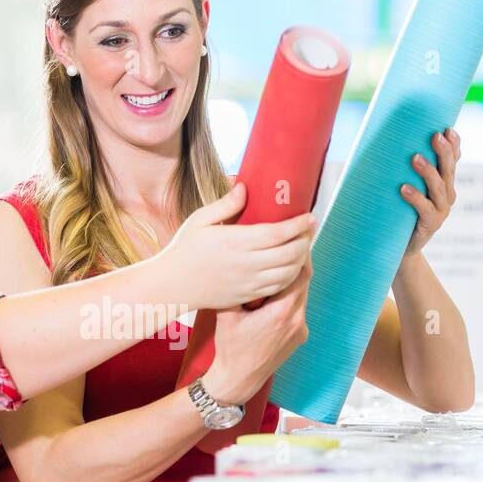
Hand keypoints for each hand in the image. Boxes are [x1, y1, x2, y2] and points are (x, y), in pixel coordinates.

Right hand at [159, 183, 315, 309]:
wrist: (172, 286)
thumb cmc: (183, 250)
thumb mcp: (199, 221)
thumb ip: (225, 204)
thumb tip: (244, 186)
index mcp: (235, 241)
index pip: (278, 233)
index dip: (298, 225)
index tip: (310, 216)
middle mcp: (245, 263)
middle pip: (290, 253)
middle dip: (305, 240)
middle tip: (309, 230)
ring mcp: (248, 282)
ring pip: (288, 272)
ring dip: (302, 259)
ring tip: (304, 246)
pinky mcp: (247, 295)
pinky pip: (278, 287)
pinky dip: (291, 276)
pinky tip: (292, 266)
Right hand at [200, 257, 310, 405]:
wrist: (238, 379)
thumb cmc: (230, 347)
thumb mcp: (227, 314)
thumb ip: (239, 287)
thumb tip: (240, 261)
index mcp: (280, 313)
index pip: (299, 275)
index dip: (299, 255)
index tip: (294, 240)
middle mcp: (296, 321)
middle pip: (305, 282)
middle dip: (297, 264)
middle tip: (290, 245)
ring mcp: (301, 330)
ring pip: (303, 295)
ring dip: (294, 281)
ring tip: (280, 266)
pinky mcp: (300, 337)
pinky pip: (300, 309)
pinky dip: (291, 297)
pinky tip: (277, 292)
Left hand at [399, 128, 460, 257]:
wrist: (398, 248)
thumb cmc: (399, 212)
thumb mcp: (405, 189)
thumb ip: (403, 170)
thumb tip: (386, 141)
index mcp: (444, 183)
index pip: (453, 160)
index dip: (454, 145)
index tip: (447, 128)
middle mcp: (446, 195)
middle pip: (448, 170)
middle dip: (444, 152)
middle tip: (435, 136)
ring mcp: (440, 211)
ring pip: (438, 187)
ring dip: (428, 171)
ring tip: (415, 158)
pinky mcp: (430, 225)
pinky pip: (424, 209)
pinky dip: (415, 197)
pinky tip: (404, 188)